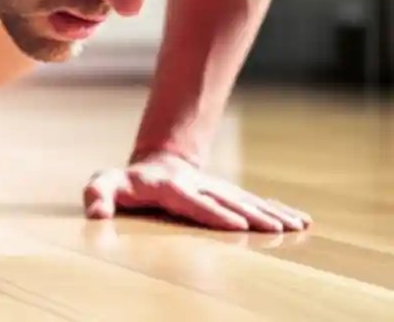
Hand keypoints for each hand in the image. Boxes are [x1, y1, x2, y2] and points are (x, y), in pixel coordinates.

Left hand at [83, 152, 311, 232]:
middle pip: (225, 199)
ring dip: (270, 213)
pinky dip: (276, 209)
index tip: (237, 224)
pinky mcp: (226, 193)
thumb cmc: (122, 184)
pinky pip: (253, 200)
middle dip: (251, 214)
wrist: (151, 166)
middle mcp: (195, 184)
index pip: (191, 200)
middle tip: (276, 229)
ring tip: (295, 226)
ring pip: (245, 199)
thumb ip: (97, 196)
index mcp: (166, 185)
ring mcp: (214, 187)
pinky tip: (299, 220)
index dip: (213, 212)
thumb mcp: (103, 184)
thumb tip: (96, 215)